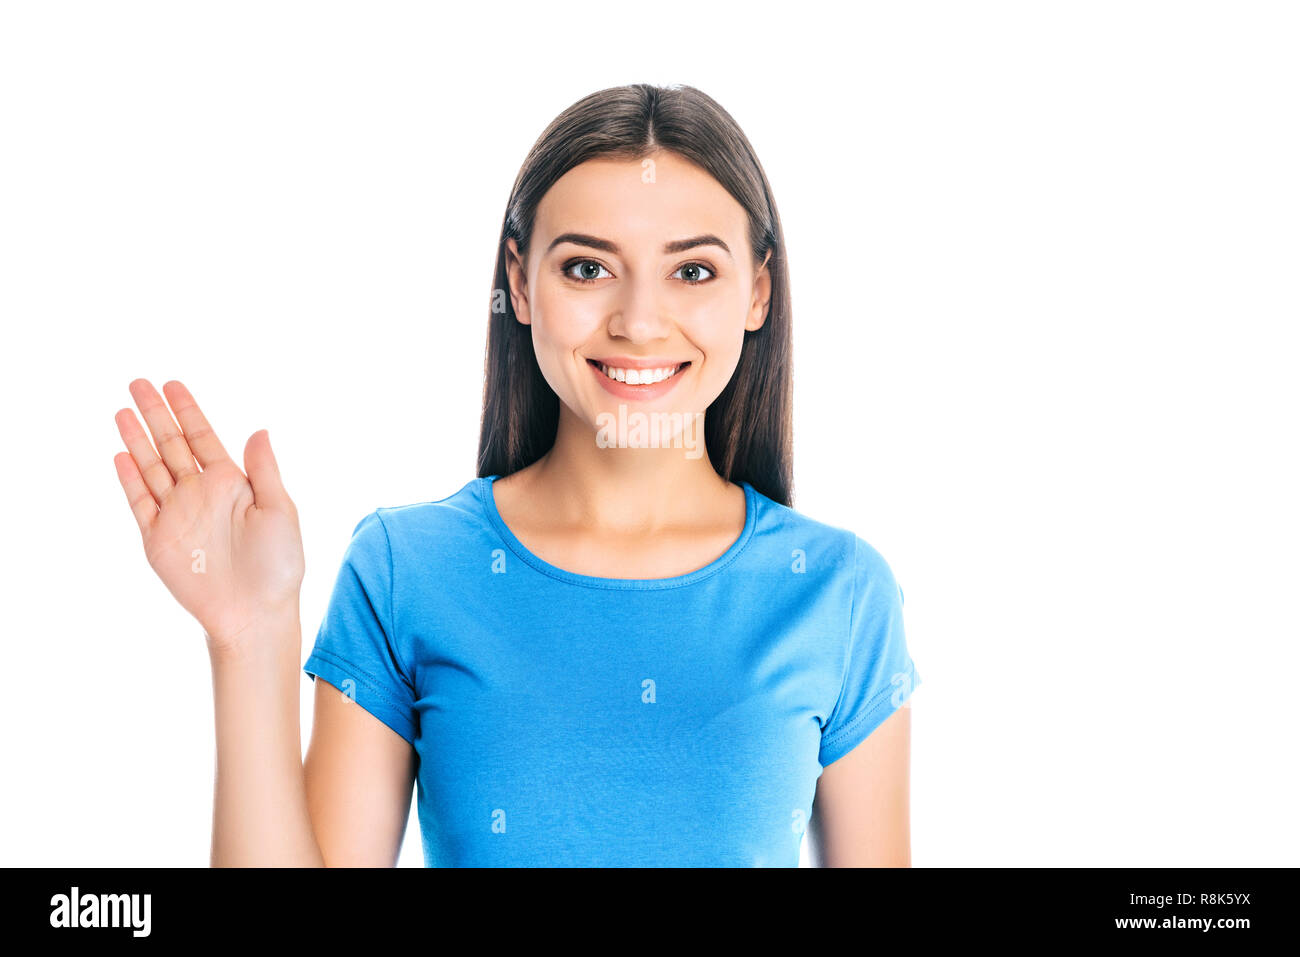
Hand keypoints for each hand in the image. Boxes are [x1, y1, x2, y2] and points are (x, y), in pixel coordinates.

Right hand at [113, 379, 304, 657]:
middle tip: (137, 382)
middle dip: (155, 415)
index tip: (172, 384)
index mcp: (231, 484)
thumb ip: (264, 471)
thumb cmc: (278, 565)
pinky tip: (122, 456)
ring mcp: (177, 515)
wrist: (254, 613)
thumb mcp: (280, 511)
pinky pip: (140, 504)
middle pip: (171, 446)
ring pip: (151, 469)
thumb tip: (259, 430)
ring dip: (137, 440)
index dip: (187, 411)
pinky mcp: (158, 540)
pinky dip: (130, 481)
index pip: (203, 438)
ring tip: (123, 411)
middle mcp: (201, 494)